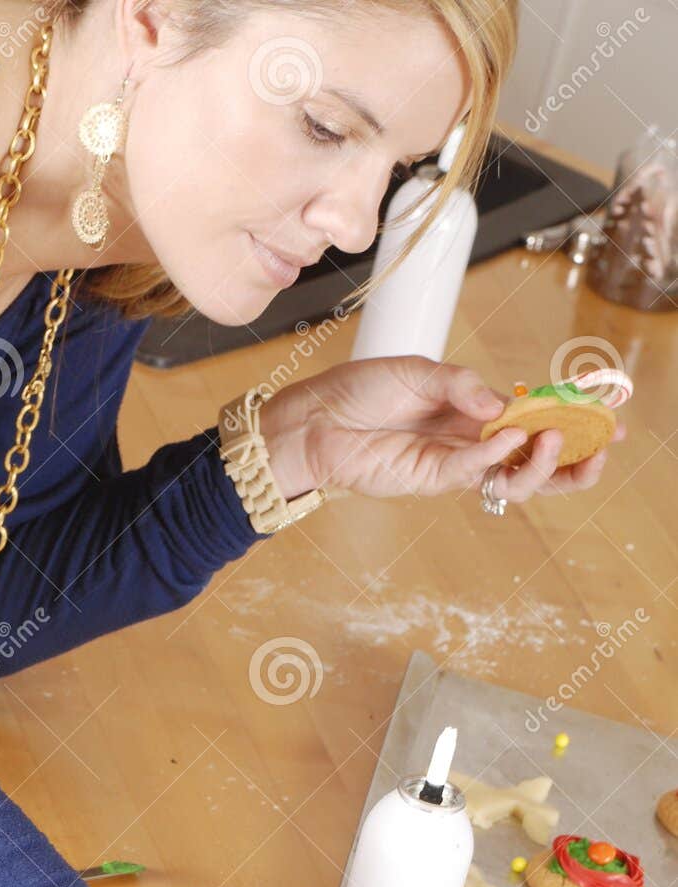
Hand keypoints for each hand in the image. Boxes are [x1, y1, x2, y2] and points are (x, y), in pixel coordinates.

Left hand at [260, 355, 620, 504]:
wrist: (315, 419)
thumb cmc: (361, 390)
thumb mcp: (419, 372)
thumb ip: (463, 386)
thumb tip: (503, 407)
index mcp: (475, 411)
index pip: (534, 418)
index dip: (569, 419)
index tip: (605, 417)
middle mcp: (471, 441)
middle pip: (534, 460)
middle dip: (573, 456)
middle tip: (601, 445)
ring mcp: (453, 465)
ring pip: (512, 479)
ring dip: (542, 465)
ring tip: (555, 441)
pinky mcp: (429, 480)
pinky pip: (473, 473)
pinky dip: (495, 458)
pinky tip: (508, 440)